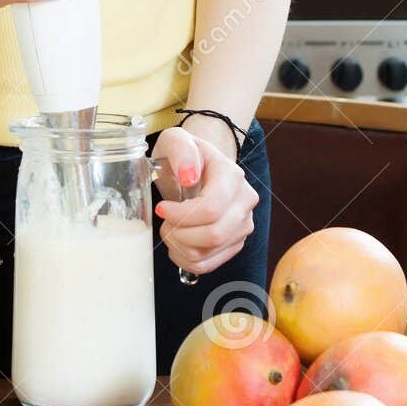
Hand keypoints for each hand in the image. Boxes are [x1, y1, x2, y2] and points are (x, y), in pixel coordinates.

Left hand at [152, 126, 257, 275]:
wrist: (199, 166)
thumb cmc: (185, 155)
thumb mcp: (176, 140)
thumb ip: (181, 151)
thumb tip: (190, 176)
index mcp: (232, 176)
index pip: (211, 208)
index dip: (181, 215)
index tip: (161, 208)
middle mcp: (245, 201)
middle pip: (214, 234)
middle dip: (179, 233)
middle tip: (164, 222)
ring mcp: (243, 225)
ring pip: (209, 252)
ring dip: (179, 246)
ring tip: (170, 229)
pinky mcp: (235, 243)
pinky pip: (208, 265)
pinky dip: (186, 260)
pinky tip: (177, 243)